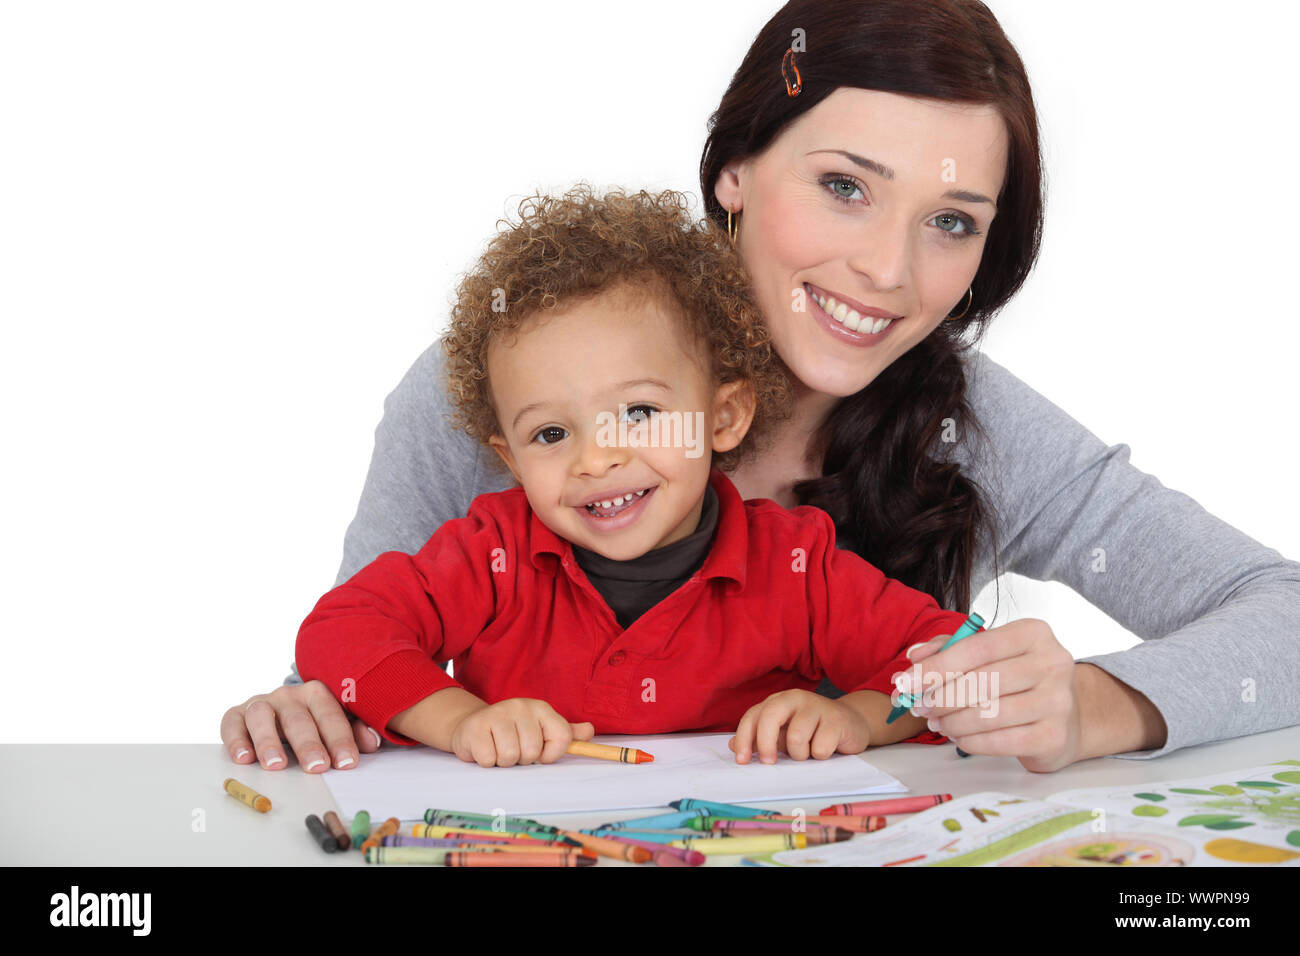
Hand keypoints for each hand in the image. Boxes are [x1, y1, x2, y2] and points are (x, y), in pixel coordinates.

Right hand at [220, 680, 381, 772]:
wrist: (279, 709)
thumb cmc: (314, 722)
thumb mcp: (336, 724)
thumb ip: (355, 731)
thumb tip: (372, 742)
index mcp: (317, 693)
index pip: (330, 714)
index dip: (340, 738)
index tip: (347, 762)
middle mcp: (288, 695)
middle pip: (298, 718)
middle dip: (309, 744)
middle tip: (317, 767)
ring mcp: (262, 703)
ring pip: (262, 716)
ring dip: (269, 741)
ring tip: (276, 765)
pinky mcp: (237, 714)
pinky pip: (232, 722)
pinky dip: (236, 740)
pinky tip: (244, 759)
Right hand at [449, 698, 594, 767]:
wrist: (474, 726)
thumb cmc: (512, 732)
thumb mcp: (541, 730)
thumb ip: (565, 733)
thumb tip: (589, 731)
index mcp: (541, 708)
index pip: (562, 737)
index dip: (552, 754)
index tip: (541, 754)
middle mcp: (521, 706)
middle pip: (532, 751)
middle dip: (522, 759)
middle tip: (514, 749)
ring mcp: (497, 714)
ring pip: (510, 756)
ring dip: (504, 761)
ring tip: (499, 749)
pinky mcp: (475, 727)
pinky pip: (488, 759)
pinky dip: (487, 761)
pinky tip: (485, 748)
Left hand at [728, 689, 871, 764]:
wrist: (851, 723)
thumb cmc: (812, 730)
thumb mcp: (783, 733)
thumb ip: (759, 738)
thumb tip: (732, 746)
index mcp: (778, 701)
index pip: (753, 716)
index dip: (744, 739)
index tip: (742, 761)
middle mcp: (795, 698)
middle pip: (770, 718)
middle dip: (766, 744)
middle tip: (770, 762)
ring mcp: (817, 707)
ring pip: (796, 738)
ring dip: (800, 754)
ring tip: (809, 751)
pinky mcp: (837, 720)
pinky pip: (820, 748)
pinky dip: (821, 756)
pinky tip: (828, 747)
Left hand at [899, 617, 1083, 771]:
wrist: (1069, 716)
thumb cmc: (1018, 679)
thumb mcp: (989, 653)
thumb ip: (949, 649)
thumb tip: (914, 657)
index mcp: (1033, 633)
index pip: (976, 648)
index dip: (935, 667)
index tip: (905, 683)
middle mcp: (1052, 663)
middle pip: (981, 682)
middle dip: (940, 697)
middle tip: (917, 706)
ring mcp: (1058, 701)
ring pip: (988, 714)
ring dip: (951, 721)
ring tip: (936, 722)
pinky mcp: (1054, 736)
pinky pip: (999, 741)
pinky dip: (969, 741)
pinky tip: (958, 737)